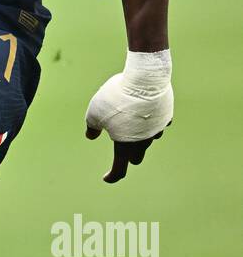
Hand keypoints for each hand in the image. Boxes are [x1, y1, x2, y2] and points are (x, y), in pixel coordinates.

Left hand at [85, 51, 172, 183]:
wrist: (144, 78)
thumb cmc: (116, 98)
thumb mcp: (94, 112)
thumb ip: (92, 127)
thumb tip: (90, 135)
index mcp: (126, 145)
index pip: (119, 169)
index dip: (112, 176)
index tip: (106, 178)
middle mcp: (144, 141)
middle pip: (137, 156)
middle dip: (128, 156)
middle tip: (122, 151)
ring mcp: (157, 129)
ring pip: (149, 139)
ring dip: (140, 137)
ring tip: (130, 124)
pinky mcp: (166, 115)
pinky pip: (158, 122)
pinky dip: (151, 121)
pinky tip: (145, 113)